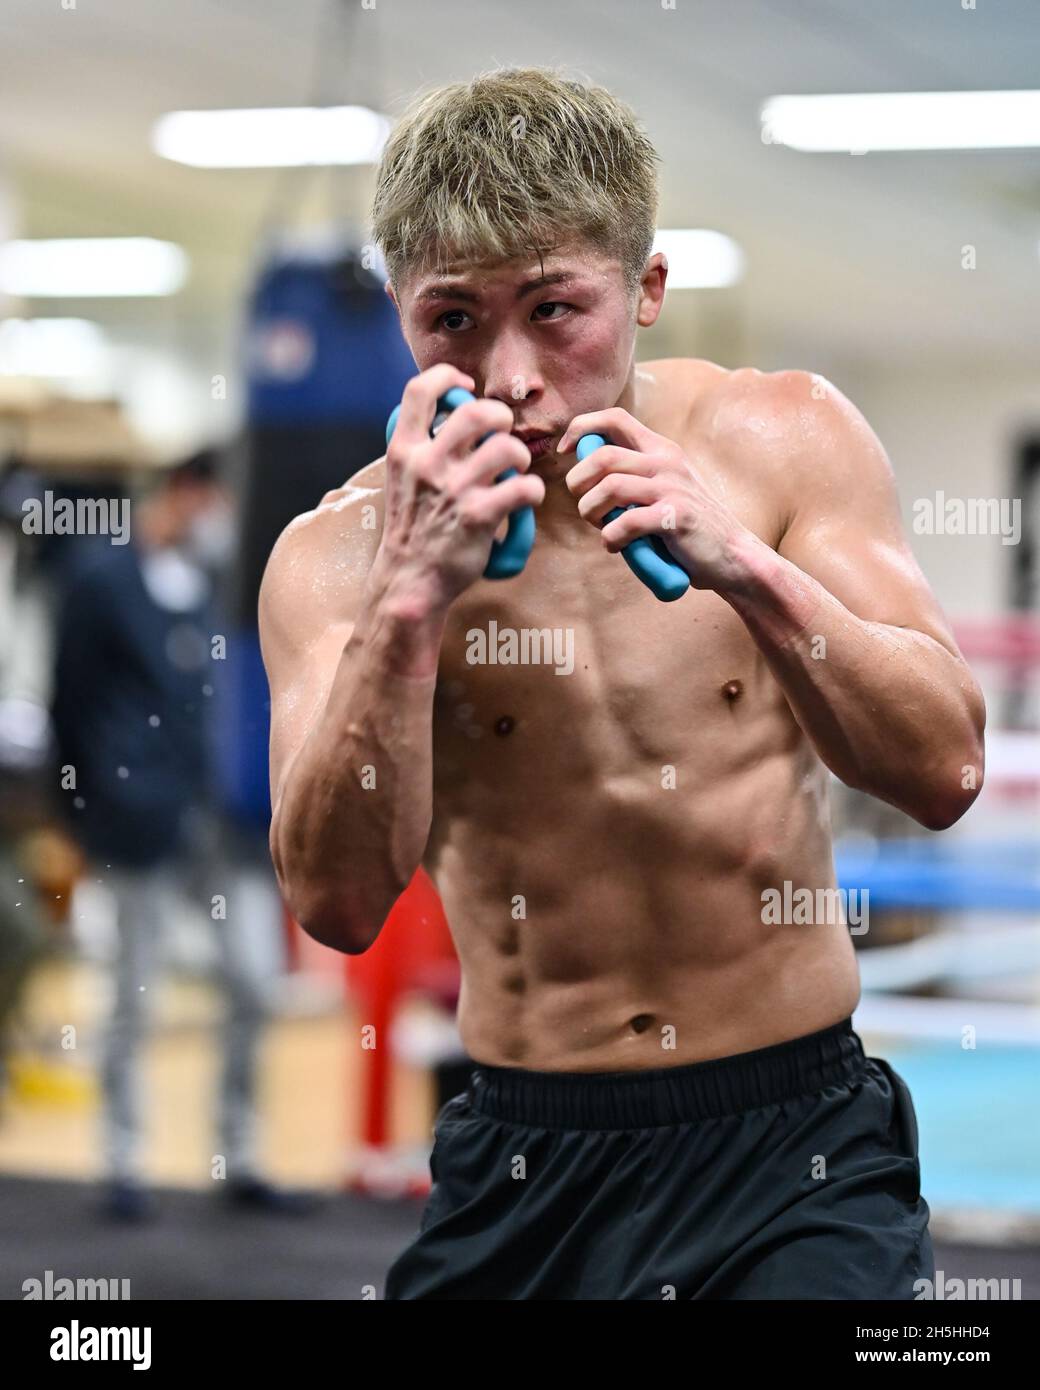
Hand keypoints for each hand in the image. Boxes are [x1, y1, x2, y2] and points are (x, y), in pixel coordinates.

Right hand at [380, 365, 545, 610]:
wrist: (410, 581)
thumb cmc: (413, 529)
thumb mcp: (402, 480)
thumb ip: (421, 449)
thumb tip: (451, 416)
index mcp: (404, 450)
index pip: (419, 390)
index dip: (448, 377)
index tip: (464, 385)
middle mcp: (427, 464)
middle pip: (476, 410)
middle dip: (500, 417)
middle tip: (502, 435)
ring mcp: (454, 489)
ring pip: (508, 448)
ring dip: (520, 456)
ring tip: (515, 472)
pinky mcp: (479, 516)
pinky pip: (524, 488)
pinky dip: (532, 492)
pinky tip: (524, 500)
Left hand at [558, 407, 760, 594]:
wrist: (732, 556)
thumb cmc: (688, 527)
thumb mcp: (663, 488)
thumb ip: (632, 476)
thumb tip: (583, 471)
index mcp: (661, 450)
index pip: (614, 418)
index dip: (581, 428)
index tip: (565, 451)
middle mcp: (667, 462)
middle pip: (601, 456)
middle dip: (578, 483)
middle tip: (586, 507)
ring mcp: (672, 489)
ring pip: (608, 488)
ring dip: (591, 512)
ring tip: (600, 528)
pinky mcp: (675, 518)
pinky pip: (624, 523)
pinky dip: (610, 538)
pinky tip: (616, 546)